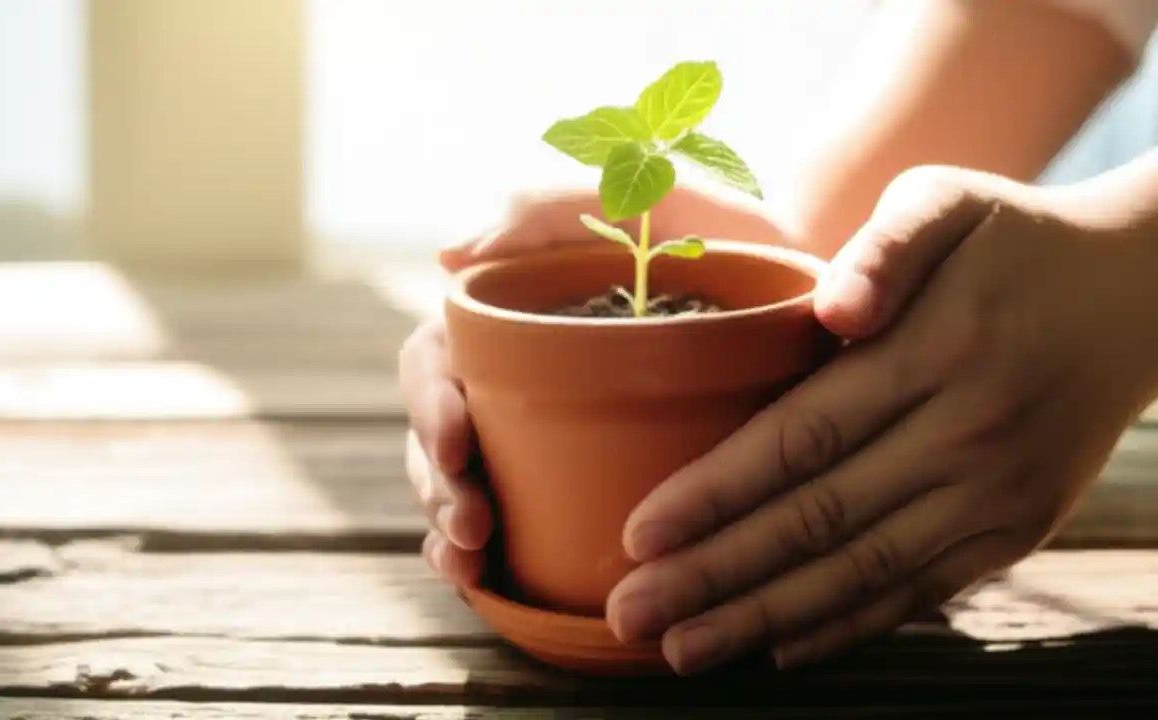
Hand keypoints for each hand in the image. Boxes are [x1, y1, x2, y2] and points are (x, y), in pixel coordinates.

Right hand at [400, 186, 797, 583]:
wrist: (805, 280)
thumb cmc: (718, 228)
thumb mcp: (642, 194)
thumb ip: (549, 207)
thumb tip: (447, 254)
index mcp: (508, 317)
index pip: (434, 362)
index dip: (430, 406)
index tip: (459, 446)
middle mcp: (512, 378)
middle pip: (439, 438)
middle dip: (439, 486)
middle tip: (473, 526)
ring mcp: (541, 431)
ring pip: (466, 487)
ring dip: (450, 530)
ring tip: (471, 563)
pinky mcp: (578, 476)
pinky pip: (520, 523)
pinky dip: (494, 558)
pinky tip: (491, 581)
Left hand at [605, 165, 1157, 673]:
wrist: (1139, 294)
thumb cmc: (1010, 240)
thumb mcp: (949, 202)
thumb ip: (887, 247)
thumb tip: (836, 308)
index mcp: (936, 351)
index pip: (801, 437)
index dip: (715, 493)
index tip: (640, 534)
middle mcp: (966, 435)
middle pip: (817, 520)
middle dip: (714, 575)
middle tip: (630, 612)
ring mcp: (997, 495)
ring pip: (862, 572)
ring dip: (764, 618)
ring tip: (683, 651)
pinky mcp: (1017, 530)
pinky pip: (922, 592)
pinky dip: (849, 625)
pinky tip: (780, 650)